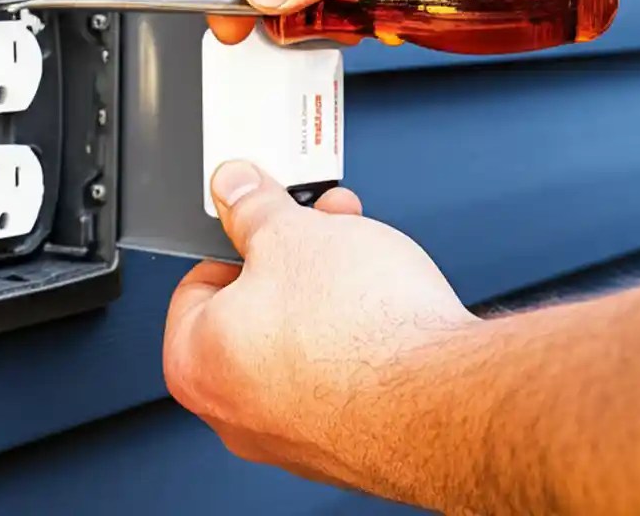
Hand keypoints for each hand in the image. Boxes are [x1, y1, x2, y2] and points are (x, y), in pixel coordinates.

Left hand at [163, 161, 475, 500]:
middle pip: (251, 315)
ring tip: (365, 261)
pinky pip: (338, 381)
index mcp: (196, 362)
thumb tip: (235, 191)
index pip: (196, 285)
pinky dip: (356, 345)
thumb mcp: (293, 234)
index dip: (238, 240)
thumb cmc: (362, 332)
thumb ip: (253, 209)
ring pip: (297, 347)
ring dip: (327, 296)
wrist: (443, 399)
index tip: (266, 220)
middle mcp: (233, 414)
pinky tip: (386, 312)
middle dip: (293, 262)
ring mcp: (291, 439)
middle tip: (322, 230)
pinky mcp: (346, 448)